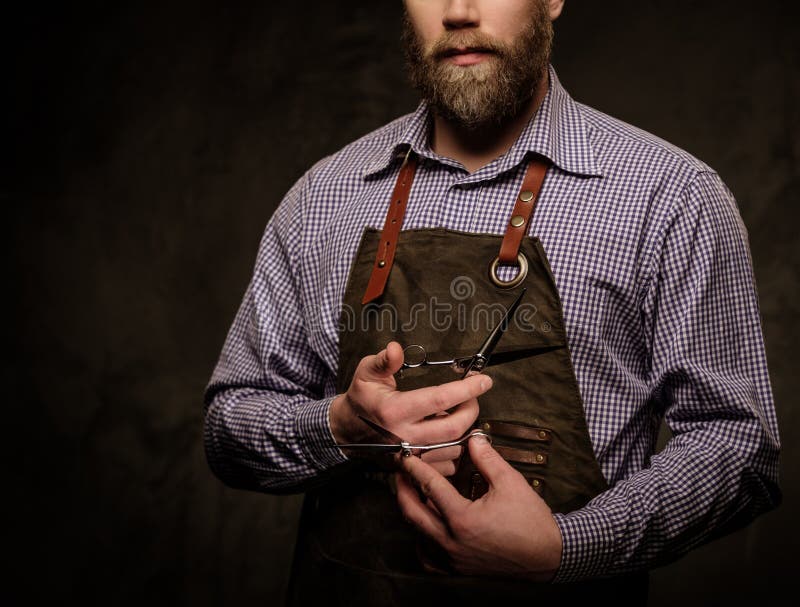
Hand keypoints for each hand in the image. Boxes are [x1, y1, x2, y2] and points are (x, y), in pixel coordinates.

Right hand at [330, 341, 491, 473]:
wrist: (350, 428)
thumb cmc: (363, 397)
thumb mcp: (367, 372)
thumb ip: (384, 360)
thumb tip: (396, 348)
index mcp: (395, 411)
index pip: (440, 399)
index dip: (467, 388)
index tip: (483, 380)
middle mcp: (405, 436)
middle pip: (455, 427)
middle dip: (472, 408)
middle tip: (473, 395)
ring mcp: (411, 455)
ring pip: (455, 448)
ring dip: (464, 429)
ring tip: (457, 412)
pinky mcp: (415, 468)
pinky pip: (447, 465)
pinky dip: (454, 448)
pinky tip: (447, 433)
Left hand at [396, 433, 562, 579]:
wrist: (548, 556)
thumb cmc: (531, 522)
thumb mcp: (510, 482)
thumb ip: (487, 459)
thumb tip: (473, 439)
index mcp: (462, 519)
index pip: (429, 488)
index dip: (414, 468)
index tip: (405, 455)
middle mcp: (452, 542)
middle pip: (412, 512)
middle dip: (403, 488)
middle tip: (401, 472)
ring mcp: (453, 559)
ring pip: (417, 534)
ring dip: (411, 512)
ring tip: (412, 493)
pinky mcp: (458, 569)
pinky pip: (427, 556)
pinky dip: (422, 539)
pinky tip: (426, 525)